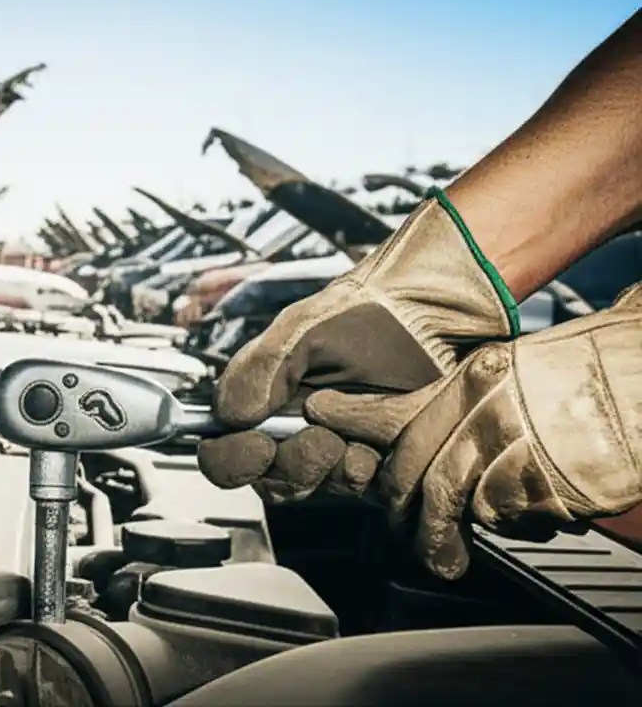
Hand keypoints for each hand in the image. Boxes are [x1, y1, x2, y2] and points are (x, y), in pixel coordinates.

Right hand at [200, 190, 518, 502]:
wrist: (437, 315)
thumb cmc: (370, 312)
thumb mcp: (303, 329)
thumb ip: (261, 369)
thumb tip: (231, 414)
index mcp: (260, 397)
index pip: (219, 448)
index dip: (231, 458)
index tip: (259, 446)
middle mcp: (287, 427)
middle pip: (264, 479)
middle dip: (290, 466)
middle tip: (319, 439)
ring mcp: (328, 447)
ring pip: (307, 486)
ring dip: (327, 470)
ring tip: (352, 440)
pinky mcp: (368, 463)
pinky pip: (351, 488)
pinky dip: (360, 474)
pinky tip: (375, 449)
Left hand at [307, 284, 641, 578]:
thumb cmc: (601, 368)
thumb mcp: (520, 369)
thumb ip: (471, 400)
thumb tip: (425, 431)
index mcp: (477, 377)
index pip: (395, 410)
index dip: (353, 418)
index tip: (322, 416)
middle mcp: (487, 409)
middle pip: (415, 470)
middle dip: (403, 509)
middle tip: (408, 531)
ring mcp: (516, 448)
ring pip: (454, 501)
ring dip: (445, 534)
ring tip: (447, 555)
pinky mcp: (547, 486)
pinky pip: (506, 519)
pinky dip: (509, 527)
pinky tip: (526, 520)